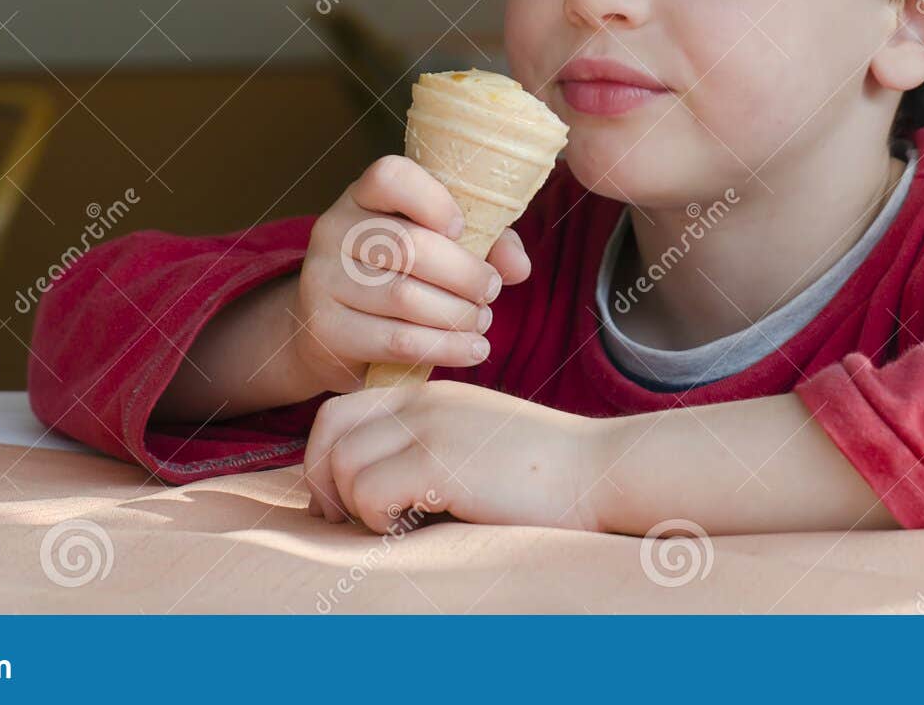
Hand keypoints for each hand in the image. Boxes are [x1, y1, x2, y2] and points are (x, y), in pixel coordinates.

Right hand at [289, 156, 531, 394]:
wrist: (329, 329)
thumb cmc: (397, 275)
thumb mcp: (439, 245)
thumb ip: (486, 243)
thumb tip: (517, 266)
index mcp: (361, 196)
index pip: (390, 176)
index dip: (433, 200)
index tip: (461, 228)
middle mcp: (334, 230)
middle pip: (409, 245)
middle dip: (465, 273)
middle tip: (490, 291)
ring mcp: (323, 279)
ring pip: (405, 297)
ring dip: (458, 315)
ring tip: (481, 321)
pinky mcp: (326, 329)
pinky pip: (395, 341)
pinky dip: (445, 347)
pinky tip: (472, 349)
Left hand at [303, 380, 607, 533]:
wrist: (603, 470)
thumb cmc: (549, 473)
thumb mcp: (480, 442)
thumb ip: (433, 447)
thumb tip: (375, 492)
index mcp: (430, 395)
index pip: (342, 410)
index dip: (324, 457)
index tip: (341, 502)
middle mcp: (422, 402)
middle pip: (326, 430)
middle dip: (319, 481)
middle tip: (343, 521)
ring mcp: (429, 428)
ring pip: (340, 464)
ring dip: (352, 505)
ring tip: (390, 527)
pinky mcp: (438, 461)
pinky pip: (366, 492)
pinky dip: (376, 520)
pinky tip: (413, 528)